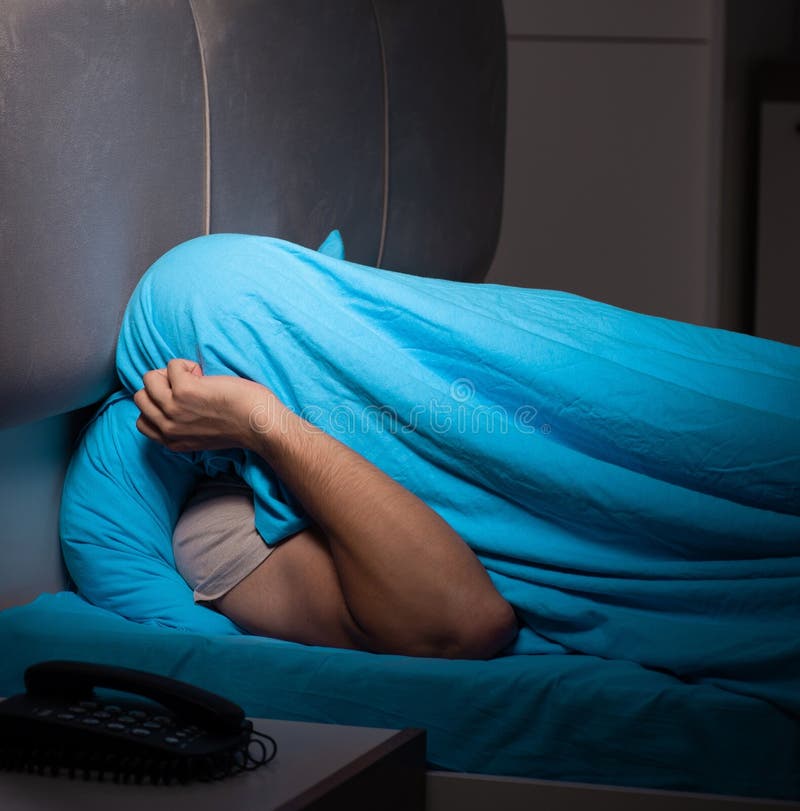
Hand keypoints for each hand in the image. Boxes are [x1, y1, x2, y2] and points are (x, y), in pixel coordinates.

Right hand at [133, 359, 274, 451]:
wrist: (260, 425)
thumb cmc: (241, 425)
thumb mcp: (202, 436)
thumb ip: (184, 426)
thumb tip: (173, 397)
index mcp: (171, 441)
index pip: (142, 421)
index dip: (156, 404)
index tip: (177, 399)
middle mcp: (168, 428)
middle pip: (141, 397)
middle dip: (161, 385)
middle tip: (187, 386)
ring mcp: (174, 409)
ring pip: (149, 378)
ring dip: (171, 372)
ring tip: (195, 378)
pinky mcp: (184, 391)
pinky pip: (173, 365)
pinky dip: (187, 364)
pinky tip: (204, 375)